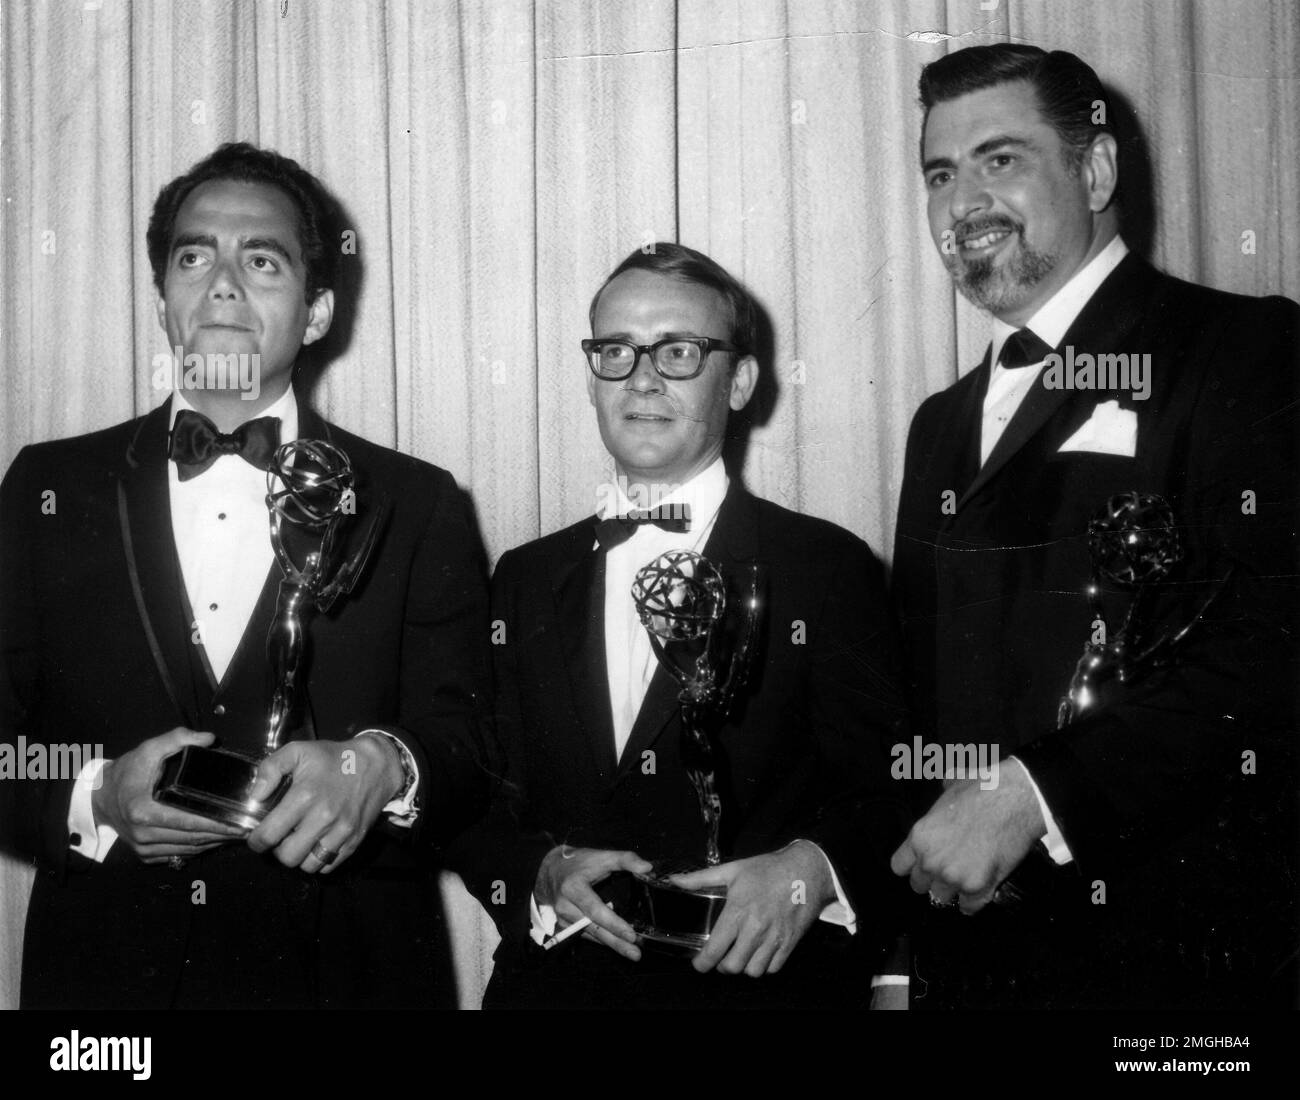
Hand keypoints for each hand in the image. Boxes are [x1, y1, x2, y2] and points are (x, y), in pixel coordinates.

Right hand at [92, 728, 247, 863]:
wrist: (99, 796)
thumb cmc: (127, 771)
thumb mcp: (148, 749)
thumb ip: (178, 739)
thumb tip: (210, 739)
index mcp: (143, 810)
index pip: (189, 821)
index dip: (217, 823)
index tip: (241, 821)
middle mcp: (142, 834)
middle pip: (192, 838)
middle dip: (223, 834)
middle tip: (248, 827)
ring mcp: (142, 848)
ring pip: (187, 849)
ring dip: (214, 843)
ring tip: (238, 833)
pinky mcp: (144, 855)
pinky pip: (178, 854)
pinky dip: (199, 848)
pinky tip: (216, 840)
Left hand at [246, 735, 404, 874]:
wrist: (376, 765)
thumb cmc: (333, 758)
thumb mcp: (298, 751)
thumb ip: (270, 769)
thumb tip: (256, 796)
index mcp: (304, 796)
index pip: (269, 835)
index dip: (256, 841)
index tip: (256, 838)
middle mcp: (323, 819)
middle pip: (287, 857)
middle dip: (277, 850)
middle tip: (279, 839)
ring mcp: (341, 833)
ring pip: (308, 866)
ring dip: (299, 857)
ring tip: (298, 842)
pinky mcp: (354, 842)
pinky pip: (329, 866)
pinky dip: (318, 860)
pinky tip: (316, 843)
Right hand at [535, 846, 652, 960]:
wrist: (550, 870)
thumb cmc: (578, 862)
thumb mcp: (601, 855)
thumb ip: (625, 859)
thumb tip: (647, 867)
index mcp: (573, 888)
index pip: (595, 910)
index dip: (614, 923)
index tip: (631, 935)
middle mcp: (565, 905)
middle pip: (593, 928)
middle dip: (616, 942)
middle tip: (636, 954)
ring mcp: (563, 917)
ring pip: (590, 934)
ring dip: (611, 944)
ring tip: (632, 952)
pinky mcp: (564, 924)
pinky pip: (585, 934)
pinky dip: (602, 940)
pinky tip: (616, 944)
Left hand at [670, 840, 832, 976]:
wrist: (806, 870)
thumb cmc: (768, 869)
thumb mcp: (732, 869)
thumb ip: (700, 878)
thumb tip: (675, 880)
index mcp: (738, 912)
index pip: (715, 949)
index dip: (702, 963)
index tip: (698, 964)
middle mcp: (755, 929)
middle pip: (732, 966)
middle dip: (722, 966)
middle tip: (720, 957)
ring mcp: (774, 938)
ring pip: (753, 971)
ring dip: (743, 967)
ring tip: (740, 955)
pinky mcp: (790, 943)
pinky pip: (773, 968)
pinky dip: (764, 966)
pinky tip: (759, 953)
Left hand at [889, 759, 1044, 913]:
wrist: (1015, 800)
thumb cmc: (983, 788)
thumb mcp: (952, 784)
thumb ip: (942, 792)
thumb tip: (946, 783)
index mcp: (919, 838)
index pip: (899, 866)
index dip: (912, 865)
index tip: (922, 863)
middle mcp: (931, 861)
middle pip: (919, 885)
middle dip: (931, 879)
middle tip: (948, 869)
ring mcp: (953, 878)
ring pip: (942, 898)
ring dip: (952, 890)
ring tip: (965, 878)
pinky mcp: (978, 888)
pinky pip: (968, 908)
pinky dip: (973, 902)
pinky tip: (978, 891)